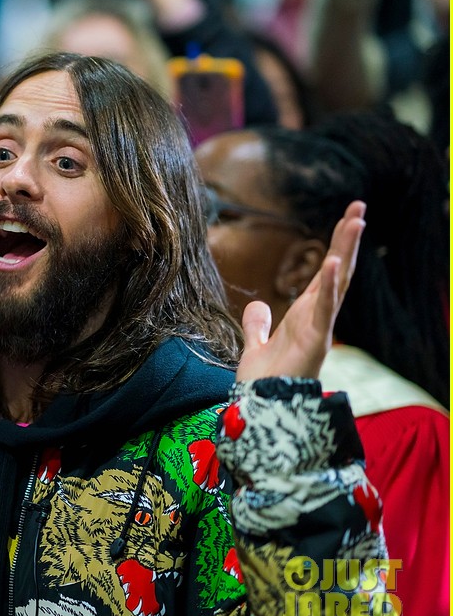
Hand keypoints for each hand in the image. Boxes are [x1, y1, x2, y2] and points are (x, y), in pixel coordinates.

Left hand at [236, 202, 365, 381]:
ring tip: (355, 220)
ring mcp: (319, 328)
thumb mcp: (255, 345)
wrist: (261, 409)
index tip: (347, 218)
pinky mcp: (315, 341)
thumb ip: (258, 325)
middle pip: (337, 270)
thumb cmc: (264, 383)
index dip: (336, 246)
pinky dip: (330, 286)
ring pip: (337, 283)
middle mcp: (317, 317)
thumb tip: (258, 305)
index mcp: (306, 314)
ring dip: (346, 251)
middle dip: (347, 239)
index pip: (325, 273)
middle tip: (359, 206)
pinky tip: (335, 262)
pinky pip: (325, 309)